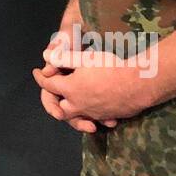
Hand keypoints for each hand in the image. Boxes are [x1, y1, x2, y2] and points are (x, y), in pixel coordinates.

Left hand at [32, 44, 152, 126]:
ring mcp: (94, 113)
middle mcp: (79, 104)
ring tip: (75, 104)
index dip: (41, 78)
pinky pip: (96, 119)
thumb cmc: (110, 67)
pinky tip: (97, 110)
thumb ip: (63, 58)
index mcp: (70, 89)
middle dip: (55, 101)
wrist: (138, 83)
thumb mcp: (85, 58)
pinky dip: (93, 116)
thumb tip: (45, 57)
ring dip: (74, 112)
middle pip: (61, 108)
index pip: (49, 85)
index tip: (37, 72)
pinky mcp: (108, 116)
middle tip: (56, 93)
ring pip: (78, 116)